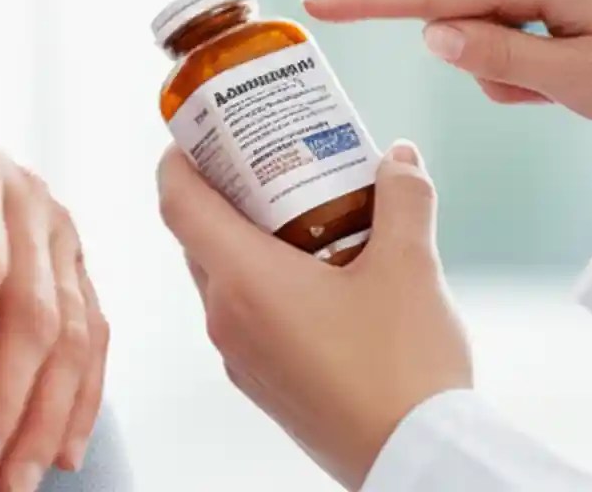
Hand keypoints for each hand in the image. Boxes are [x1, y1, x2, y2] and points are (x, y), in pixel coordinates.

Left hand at [0, 92, 108, 489]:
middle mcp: (27, 199)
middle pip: (32, 307)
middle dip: (5, 397)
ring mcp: (60, 237)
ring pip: (72, 334)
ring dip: (46, 416)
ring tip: (11, 484)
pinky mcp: (76, 270)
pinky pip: (92, 339)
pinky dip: (80, 401)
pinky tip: (60, 456)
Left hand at [157, 141, 470, 489]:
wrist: (413, 460)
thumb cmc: (403, 366)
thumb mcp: (412, 266)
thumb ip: (404, 198)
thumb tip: (398, 158)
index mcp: (245, 280)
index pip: (178, 203)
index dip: (177, 159)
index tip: (196, 132)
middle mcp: (226, 318)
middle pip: (199, 238)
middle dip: (225, 192)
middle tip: (267, 158)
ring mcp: (240, 356)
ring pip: (223, 278)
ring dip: (248, 239)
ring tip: (303, 212)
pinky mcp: (262, 383)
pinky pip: (244, 315)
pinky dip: (264, 282)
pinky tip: (320, 274)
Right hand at [303, 0, 591, 134]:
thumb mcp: (576, 83)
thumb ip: (496, 59)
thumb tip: (431, 33)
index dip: (375, 2)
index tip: (320, 2)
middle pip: (466, 16)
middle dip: (493, 64)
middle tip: (558, 88)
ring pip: (485, 24)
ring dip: (515, 64)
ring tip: (575, 75)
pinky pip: (509, 19)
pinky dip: (528, 52)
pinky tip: (576, 59)